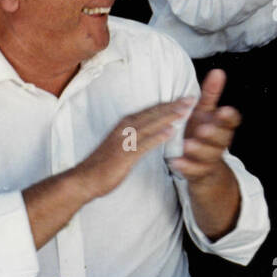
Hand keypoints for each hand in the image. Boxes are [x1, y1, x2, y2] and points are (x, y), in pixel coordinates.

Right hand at [76, 98, 194, 198]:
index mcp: (125, 124)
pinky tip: (171, 132)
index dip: (169, 103)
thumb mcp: (122, 144)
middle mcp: (125, 128)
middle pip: (153, 114)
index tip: (186, 98)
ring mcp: (124, 141)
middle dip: (173, 105)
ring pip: (150, 125)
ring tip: (186, 110)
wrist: (85, 179)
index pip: (151, 111)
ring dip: (168, 117)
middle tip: (191, 98)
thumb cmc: (104, 163)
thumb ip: (137, 136)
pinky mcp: (124, 154)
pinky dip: (157, 137)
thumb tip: (155, 130)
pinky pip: (144, 144)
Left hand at [168, 70, 240, 183]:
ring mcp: (210, 158)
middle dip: (213, 134)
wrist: (202, 165)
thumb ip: (211, 93)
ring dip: (199, 150)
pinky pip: (194, 171)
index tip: (223, 110)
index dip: (229, 117)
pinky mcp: (199, 172)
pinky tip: (175, 161)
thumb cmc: (201, 131)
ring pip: (209, 155)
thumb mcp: (205, 112)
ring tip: (187, 145)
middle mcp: (220, 142)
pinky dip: (186, 167)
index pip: (232, 121)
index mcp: (222, 125)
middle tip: (202, 129)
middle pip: (222, 139)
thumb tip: (218, 71)